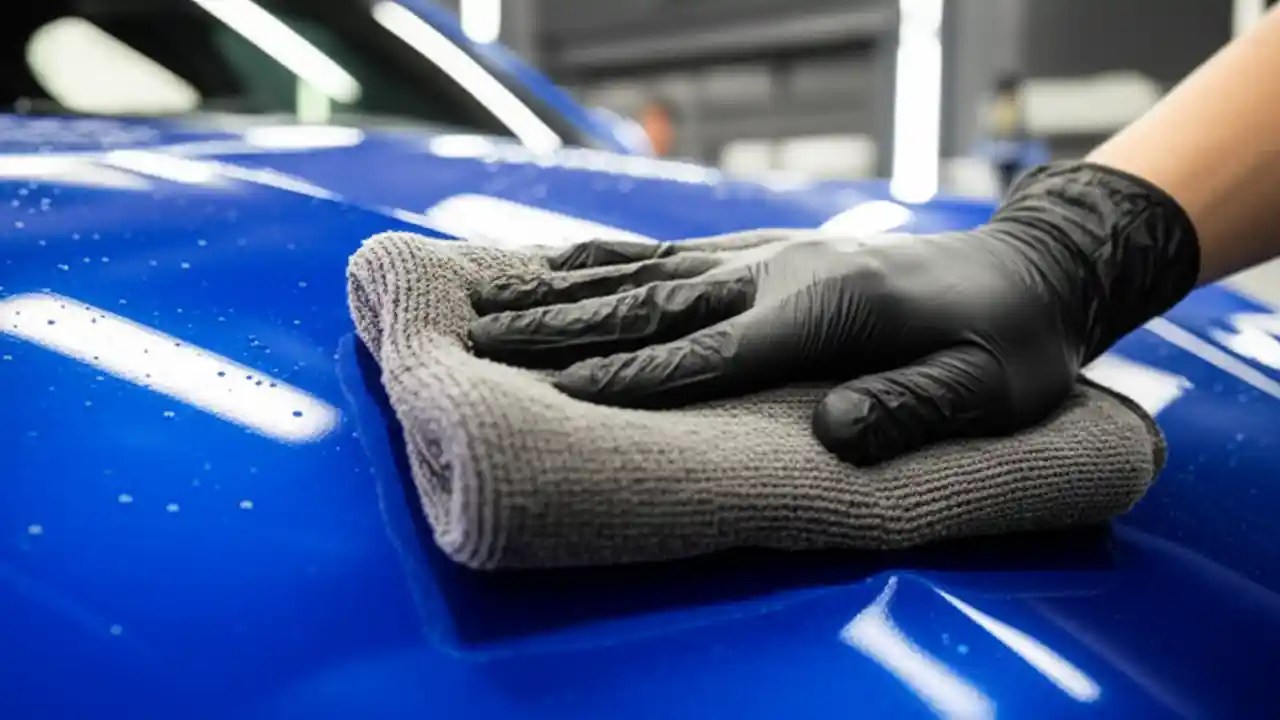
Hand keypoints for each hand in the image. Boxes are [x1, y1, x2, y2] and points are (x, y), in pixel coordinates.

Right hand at [470, 163, 1198, 463]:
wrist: (1030, 270)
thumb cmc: (1010, 346)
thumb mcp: (988, 390)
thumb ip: (911, 407)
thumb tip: (831, 437)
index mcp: (825, 312)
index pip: (707, 352)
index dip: (630, 374)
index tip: (552, 386)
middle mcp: (782, 273)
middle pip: (654, 304)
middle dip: (564, 325)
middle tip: (482, 338)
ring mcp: (771, 254)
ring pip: (649, 272)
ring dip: (568, 290)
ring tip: (493, 303)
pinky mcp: (770, 250)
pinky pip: (674, 251)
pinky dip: (612, 259)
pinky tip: (565, 264)